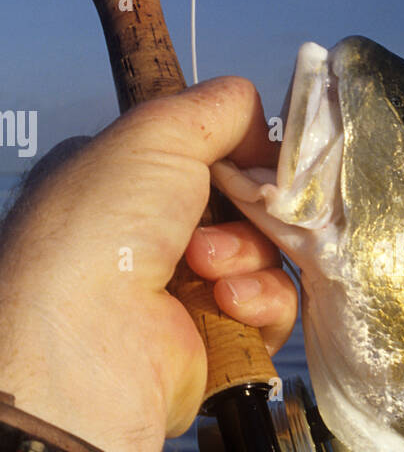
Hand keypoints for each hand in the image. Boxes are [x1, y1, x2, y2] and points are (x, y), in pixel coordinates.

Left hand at [0, 77, 296, 451]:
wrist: (84, 342)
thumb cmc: (104, 225)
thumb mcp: (155, 135)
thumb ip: (219, 108)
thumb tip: (262, 120)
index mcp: (121, 184)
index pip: (204, 156)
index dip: (240, 154)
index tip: (257, 159)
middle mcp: (148, 238)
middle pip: (243, 206)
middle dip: (249, 206)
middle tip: (237, 212)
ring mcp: (181, 294)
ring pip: (263, 256)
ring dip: (248, 254)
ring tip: (207, 267)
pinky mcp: (214, 343)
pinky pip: (270, 310)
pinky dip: (259, 301)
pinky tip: (228, 303)